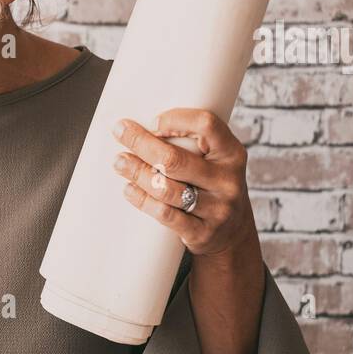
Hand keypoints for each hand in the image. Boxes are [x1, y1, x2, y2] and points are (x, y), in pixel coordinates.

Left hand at [110, 108, 259, 260]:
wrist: (233, 233)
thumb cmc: (214, 186)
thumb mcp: (216, 161)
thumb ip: (192, 144)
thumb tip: (142, 127)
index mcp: (231, 154)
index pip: (206, 125)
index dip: (175, 120)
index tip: (151, 122)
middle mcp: (227, 180)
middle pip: (175, 159)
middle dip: (142, 143)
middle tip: (120, 132)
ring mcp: (216, 209)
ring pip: (166, 189)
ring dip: (137, 173)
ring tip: (119, 162)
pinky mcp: (201, 233)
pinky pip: (165, 214)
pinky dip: (143, 200)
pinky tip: (128, 189)